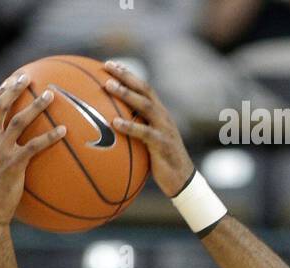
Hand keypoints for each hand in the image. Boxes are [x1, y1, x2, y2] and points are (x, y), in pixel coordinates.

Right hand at [0, 75, 66, 233]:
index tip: (8, 82)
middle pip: (0, 107)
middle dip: (13, 89)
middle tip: (27, 77)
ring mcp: (0, 152)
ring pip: (19, 121)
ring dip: (36, 105)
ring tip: (50, 95)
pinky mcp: (14, 164)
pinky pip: (35, 145)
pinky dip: (50, 136)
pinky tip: (63, 130)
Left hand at [102, 61, 194, 198]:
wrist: (182, 181)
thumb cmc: (162, 163)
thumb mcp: (149, 144)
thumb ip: (136, 133)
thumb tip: (112, 130)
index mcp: (159, 113)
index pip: (144, 88)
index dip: (129, 74)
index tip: (112, 65)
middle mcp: (163, 116)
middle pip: (144, 89)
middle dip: (126, 75)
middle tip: (107, 66)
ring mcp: (163, 129)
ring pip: (145, 105)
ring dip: (126, 94)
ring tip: (108, 86)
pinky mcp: (162, 144)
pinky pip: (144, 133)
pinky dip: (130, 126)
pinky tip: (115, 122)